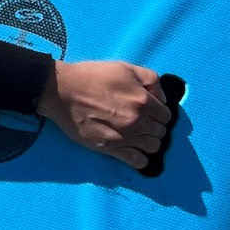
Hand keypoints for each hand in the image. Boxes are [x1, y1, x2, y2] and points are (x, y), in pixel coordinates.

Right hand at [37, 60, 175, 169]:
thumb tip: (162, 98)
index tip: (151, 111)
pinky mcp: (110, 148)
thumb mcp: (125, 68)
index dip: (159, 113)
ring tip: (138, 135)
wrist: (63, 91)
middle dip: (154, 127)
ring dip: (149, 141)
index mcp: (143, 100)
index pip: (166, 115)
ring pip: (152, 147)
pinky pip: (137, 161)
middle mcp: (137, 121)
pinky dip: (141, 159)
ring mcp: (124, 137)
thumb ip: (151, 80)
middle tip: (143, 122)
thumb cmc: (93, 76)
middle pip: (160, 132)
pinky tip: (134, 151)